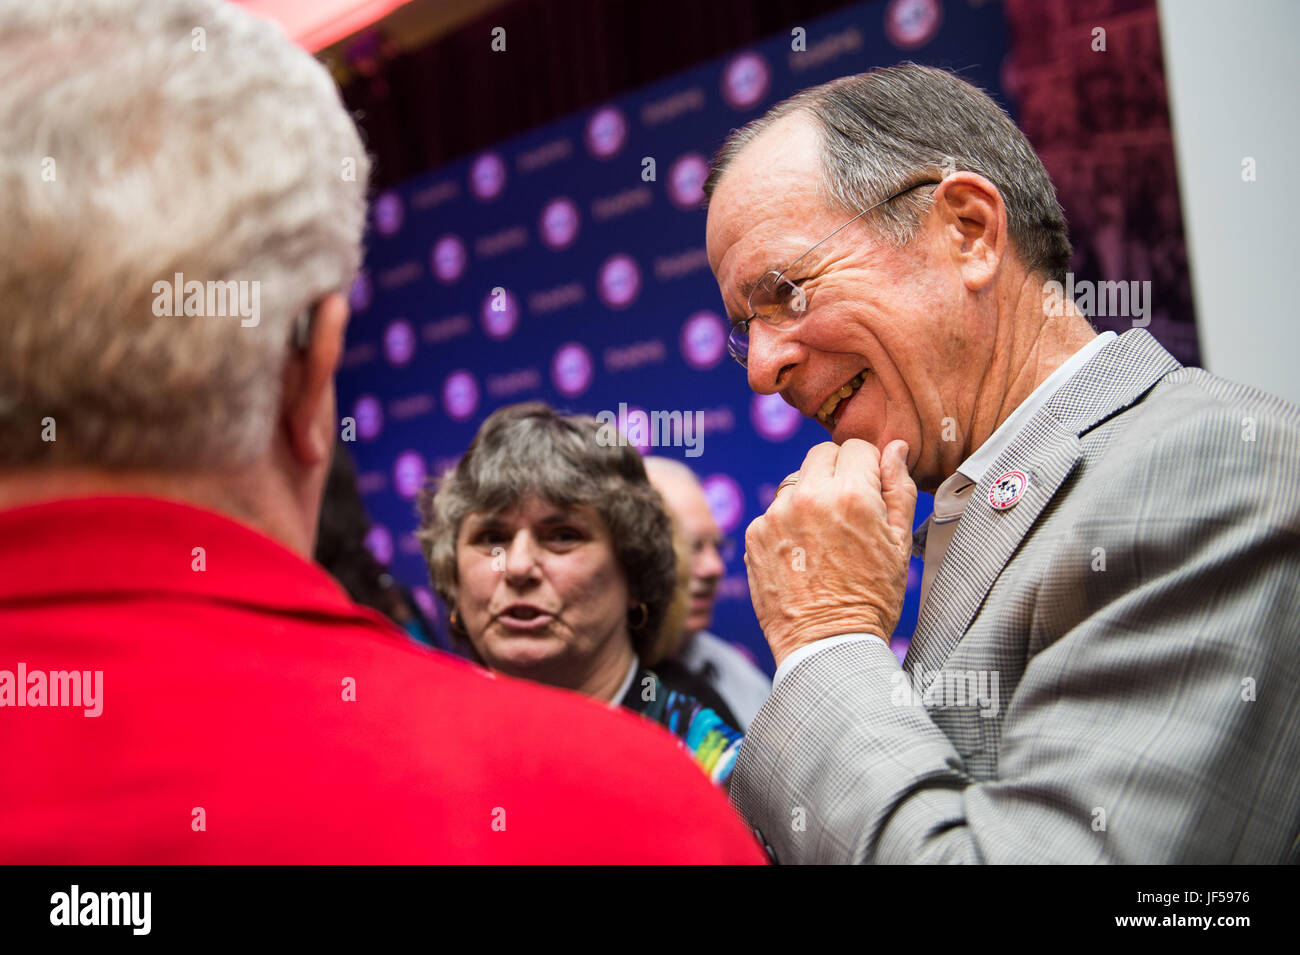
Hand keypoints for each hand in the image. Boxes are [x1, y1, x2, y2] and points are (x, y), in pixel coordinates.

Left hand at [744, 439, 916, 667]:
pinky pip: (774, 511)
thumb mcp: (899, 543)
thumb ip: (898, 488)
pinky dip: (787, 524)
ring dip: (810, 498)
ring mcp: (775, 515)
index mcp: (851, 494)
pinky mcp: (753, 534)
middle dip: (838, 472)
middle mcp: (808, 496)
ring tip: (824, 539)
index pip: (857, 447)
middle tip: (848, 510)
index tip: (871, 491)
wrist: (827, 646)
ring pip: (796, 482)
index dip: (868, 467)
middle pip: (821, 455)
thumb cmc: (872, 598)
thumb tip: (895, 448)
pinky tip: (802, 554)